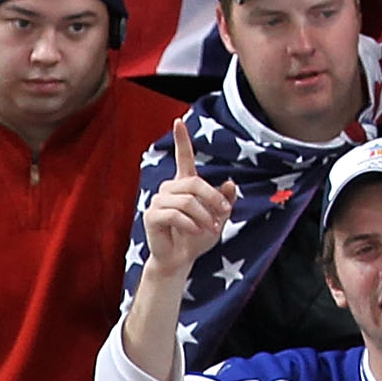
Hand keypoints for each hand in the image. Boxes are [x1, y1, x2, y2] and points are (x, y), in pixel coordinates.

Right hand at [141, 116, 236, 278]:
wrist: (180, 259)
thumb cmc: (198, 237)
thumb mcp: (218, 218)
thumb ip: (225, 201)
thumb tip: (230, 183)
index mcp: (185, 184)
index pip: (183, 157)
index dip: (181, 140)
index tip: (179, 121)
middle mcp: (170, 188)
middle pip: (195, 183)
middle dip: (213, 199)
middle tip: (224, 215)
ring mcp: (158, 200)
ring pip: (187, 201)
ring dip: (203, 217)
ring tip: (209, 229)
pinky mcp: (151, 215)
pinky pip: (175, 214)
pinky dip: (191, 225)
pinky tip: (195, 232)